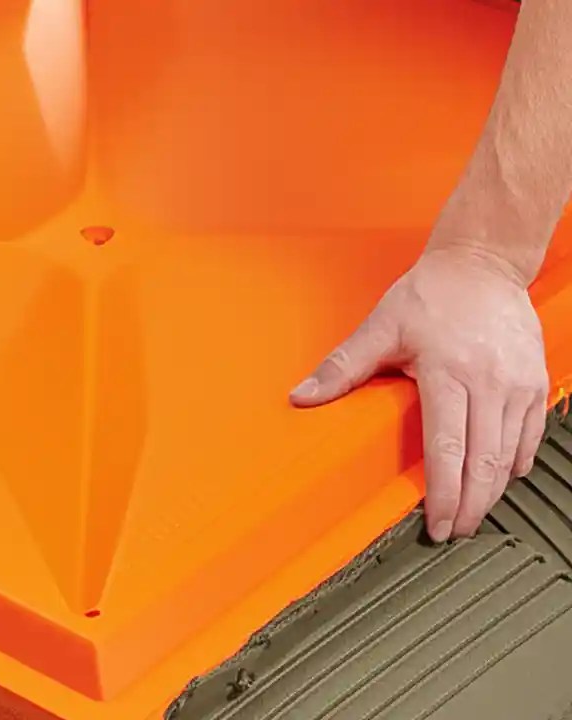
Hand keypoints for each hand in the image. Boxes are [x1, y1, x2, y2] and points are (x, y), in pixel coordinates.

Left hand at [290, 244, 548, 542]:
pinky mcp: (535, 381)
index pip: (447, 447)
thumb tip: (302, 396)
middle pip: (485, 460)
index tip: (437, 523)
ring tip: (473, 514)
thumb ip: (342, 367)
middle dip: (471, 504)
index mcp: (450, 372)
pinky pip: (532, 434)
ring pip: (512, 453)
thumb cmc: (431, 294)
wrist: (482, 265)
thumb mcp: (380, 327)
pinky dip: (516, 462)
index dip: (444, 492)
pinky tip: (500, 479)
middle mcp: (491, 382)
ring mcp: (519, 383)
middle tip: (455, 531)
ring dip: (494, 490)